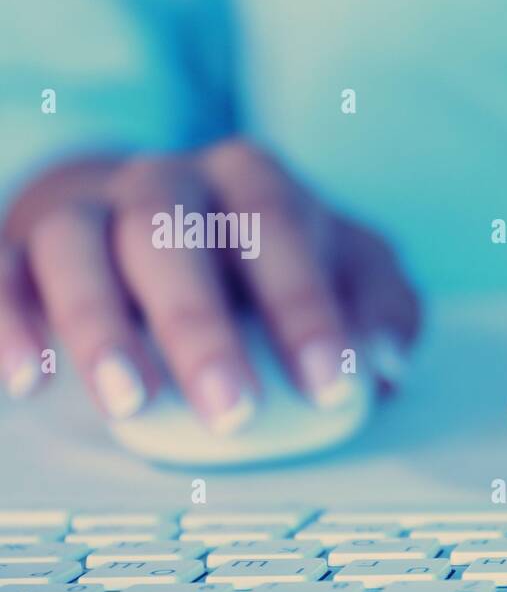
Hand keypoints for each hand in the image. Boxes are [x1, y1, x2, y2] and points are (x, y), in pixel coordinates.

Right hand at [0, 140, 419, 429]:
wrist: (165, 210)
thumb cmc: (271, 257)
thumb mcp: (349, 269)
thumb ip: (382, 307)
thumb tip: (384, 361)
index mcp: (252, 180)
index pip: (278, 227)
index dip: (306, 306)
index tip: (331, 386)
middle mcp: (165, 180)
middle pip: (171, 232)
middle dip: (203, 325)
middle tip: (234, 412)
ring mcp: (88, 209)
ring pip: (75, 245)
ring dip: (101, 325)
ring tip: (133, 405)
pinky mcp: (22, 244)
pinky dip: (7, 320)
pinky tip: (27, 383)